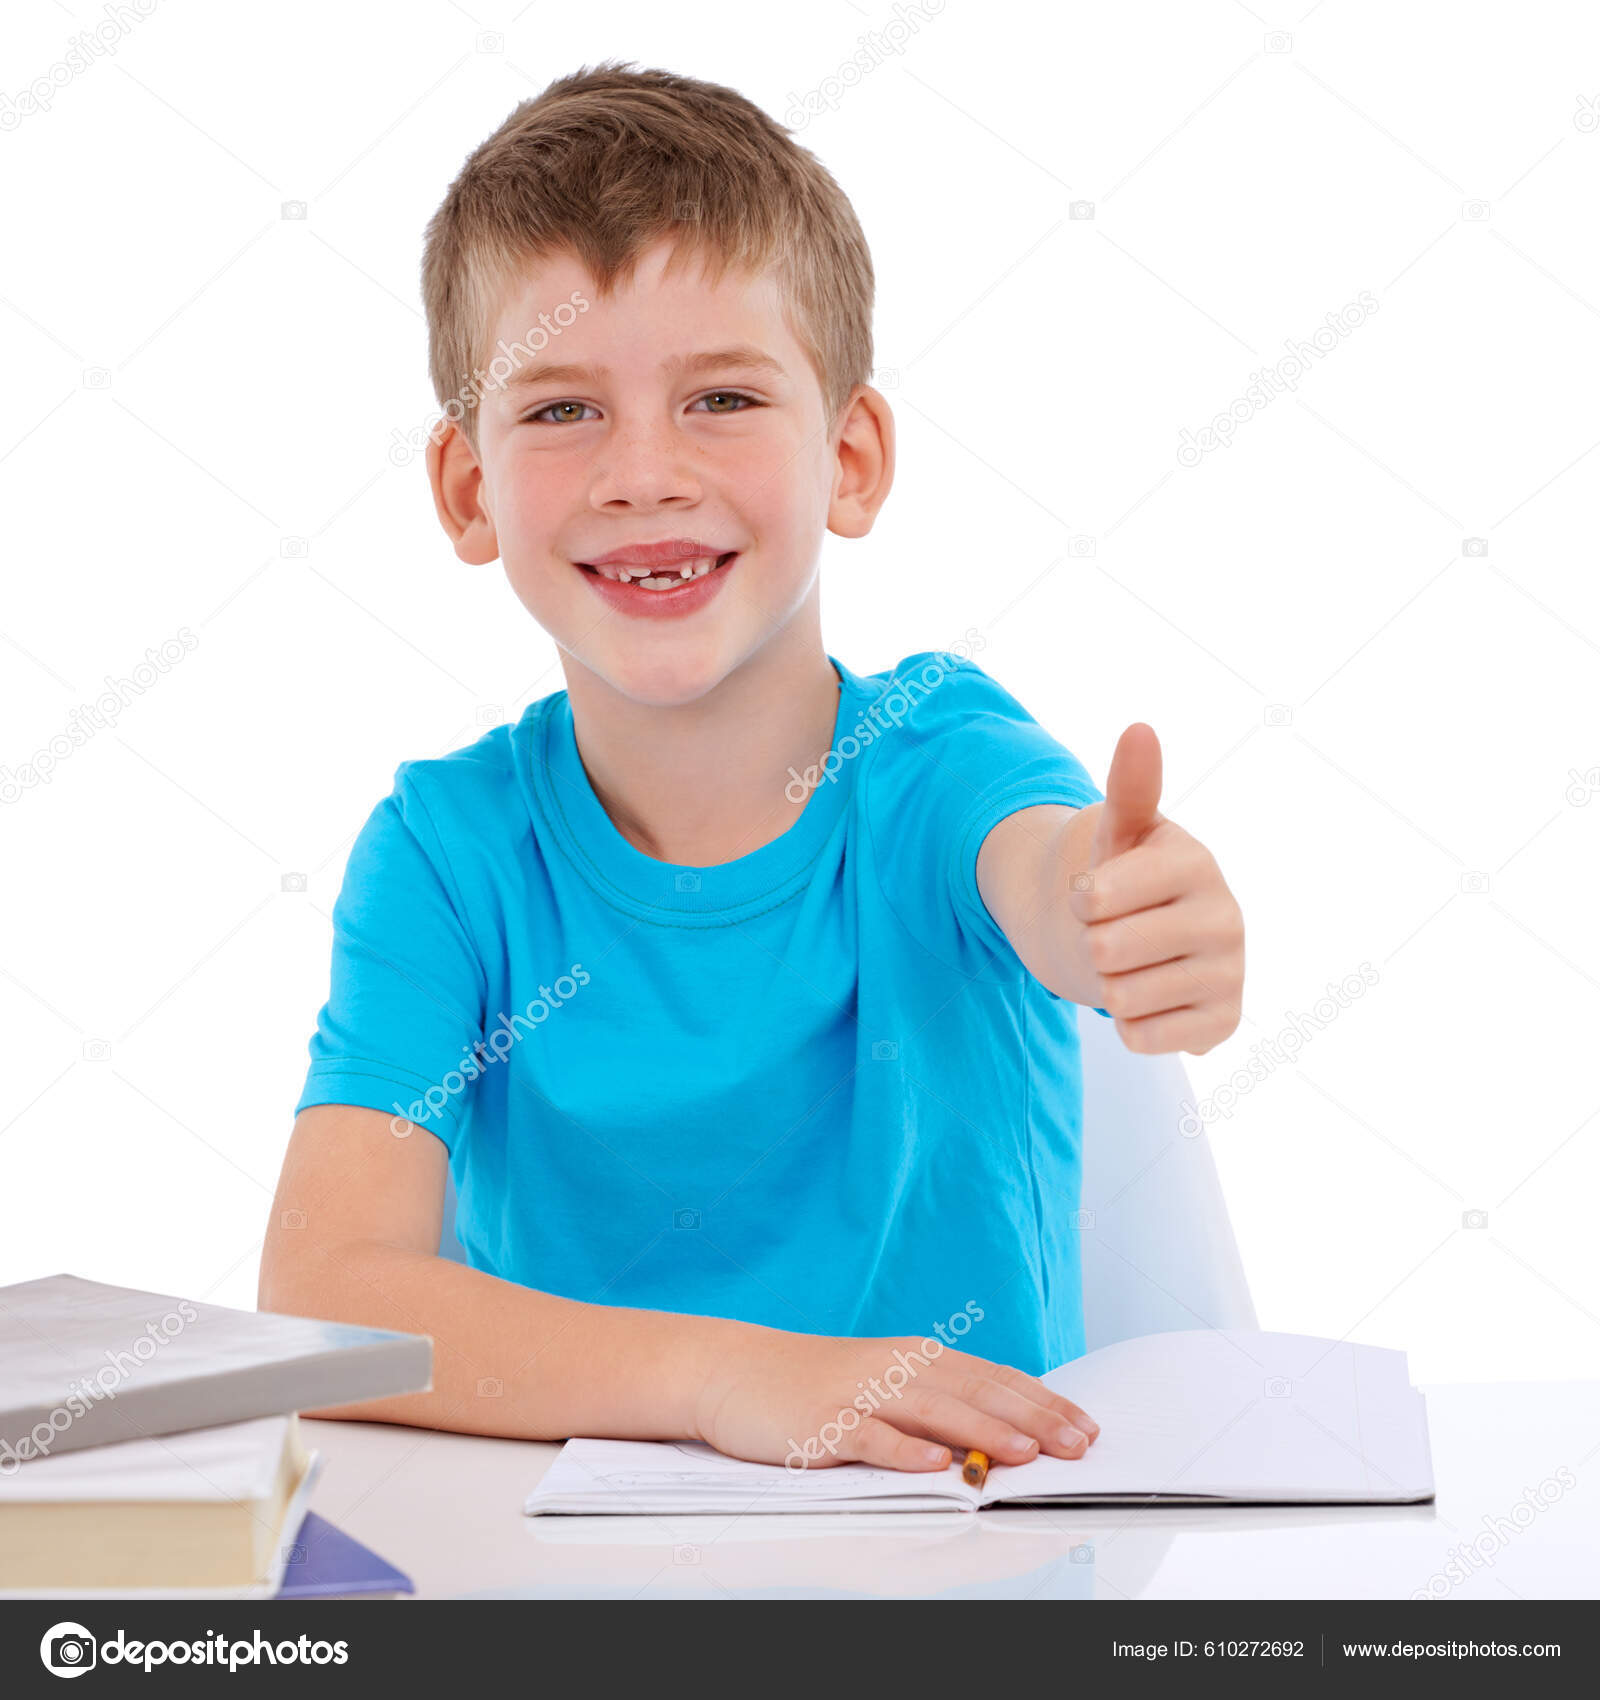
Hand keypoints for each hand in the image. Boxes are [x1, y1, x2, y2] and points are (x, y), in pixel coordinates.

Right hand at [692, 1326, 1099, 1471]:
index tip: (1086, 1426)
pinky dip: (903, 1450)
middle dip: (1032, 1419)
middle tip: (1077, 1445)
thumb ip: (935, 1405)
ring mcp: (859, 1394)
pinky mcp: (822, 1423)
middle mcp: (895, 1369)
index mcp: (915, 1358)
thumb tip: (1001, 1434)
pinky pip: (868, 1437)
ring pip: (931, 1411)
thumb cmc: (816, 1385)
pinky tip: (934, 1465)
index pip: (992, 1378)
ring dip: (981, 1432)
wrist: (734, 1369)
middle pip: (974, 1392)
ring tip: (1025, 1452)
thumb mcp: (883, 1385)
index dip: (1042, 1401)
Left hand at [1069, 722, 1244, 1054]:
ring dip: (1109, 986)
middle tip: (1116, 932)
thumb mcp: (1121, 833)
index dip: (1080, 899)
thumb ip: (1129, 788)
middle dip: (1093, 945)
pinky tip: (1152, 998)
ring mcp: (1229, 974)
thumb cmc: (1128, 879)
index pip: (1097, 896)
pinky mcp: (1222, 1024)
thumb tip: (1139, 730)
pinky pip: (1143, 1037)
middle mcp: (1226, 918)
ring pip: (1120, 998)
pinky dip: (1131, 1025)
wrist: (1147, 941)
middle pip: (1106, 950)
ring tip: (1134, 963)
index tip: (1098, 892)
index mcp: (1196, 863)